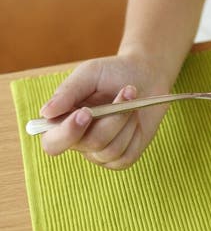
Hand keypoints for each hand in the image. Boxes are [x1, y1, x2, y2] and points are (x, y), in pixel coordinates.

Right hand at [38, 53, 170, 169]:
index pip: (52, 143)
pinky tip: (135, 113)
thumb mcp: (89, 74)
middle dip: (110, 120)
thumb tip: (45, 113)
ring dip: (125, 117)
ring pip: (110, 149)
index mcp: (64, 122)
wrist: (145, 74)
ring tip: (131, 93)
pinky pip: (126, 155)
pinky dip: (134, 131)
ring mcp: (100, 152)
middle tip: (125, 93)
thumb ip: (67, 92)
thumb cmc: (111, 73)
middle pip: (88, 144)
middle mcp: (80, 141)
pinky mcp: (122, 158)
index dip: (66, 133)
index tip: (85, 112)